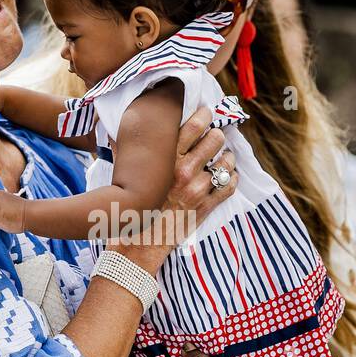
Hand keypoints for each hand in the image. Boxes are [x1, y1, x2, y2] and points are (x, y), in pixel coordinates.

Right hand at [115, 107, 240, 273]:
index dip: (204, 115)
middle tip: (215, 137)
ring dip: (226, 157)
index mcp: (166, 159)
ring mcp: (197, 190)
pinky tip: (227, 176)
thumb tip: (123, 128)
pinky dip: (232, 179)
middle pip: (214, 139)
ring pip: (225, 162)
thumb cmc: (128, 207)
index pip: (193, 126)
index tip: (206, 113)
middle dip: (217, 135)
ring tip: (223, 157)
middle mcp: (184, 172)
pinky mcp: (205, 207)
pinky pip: (229, 187)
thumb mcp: (126, 174)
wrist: (137, 243)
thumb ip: (128, 149)